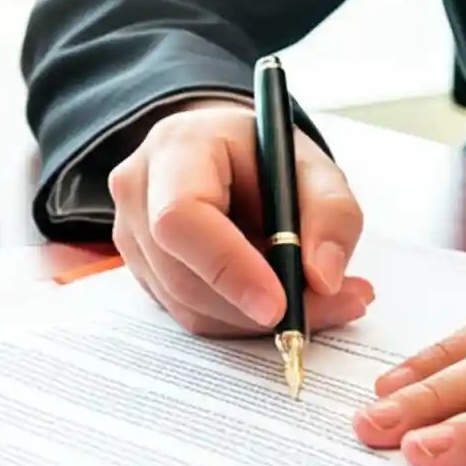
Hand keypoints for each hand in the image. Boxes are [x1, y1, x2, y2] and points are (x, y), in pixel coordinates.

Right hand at [107, 98, 373, 336]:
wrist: (216, 151)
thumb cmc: (259, 153)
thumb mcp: (310, 164)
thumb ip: (331, 214)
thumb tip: (323, 280)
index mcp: (176, 148)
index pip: (181, 217)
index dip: (227, 267)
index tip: (278, 305)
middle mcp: (138, 192)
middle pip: (183, 274)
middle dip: (256, 306)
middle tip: (334, 305)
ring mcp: (130, 236)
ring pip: (189, 305)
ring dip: (255, 317)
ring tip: (317, 298)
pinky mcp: (141, 271)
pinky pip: (190, 313)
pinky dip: (240, 317)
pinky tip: (277, 295)